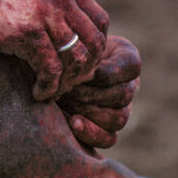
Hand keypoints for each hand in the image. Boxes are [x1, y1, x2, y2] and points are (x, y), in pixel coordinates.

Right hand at [0, 0, 108, 101]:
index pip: (100, 22)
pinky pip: (52, 69)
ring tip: (52, 91)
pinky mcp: (26, 32)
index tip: (79, 65)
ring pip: (76, 59)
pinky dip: (49, 87)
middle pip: (94, 43)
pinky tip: (38, 93)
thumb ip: (53, 1)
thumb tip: (75, 31)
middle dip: (85, 70)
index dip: (95, 48)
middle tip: (69, 85)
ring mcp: (43, 11)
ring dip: (68, 82)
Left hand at [57, 34, 140, 148]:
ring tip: (65, 101)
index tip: (81, 70)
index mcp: (127, 60)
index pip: (131, 67)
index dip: (105, 72)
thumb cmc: (58, 45)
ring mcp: (120, 109)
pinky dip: (91, 133)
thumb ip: (79, 43)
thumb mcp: (71, 38)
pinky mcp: (107, 130)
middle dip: (90, 92)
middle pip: (123, 95)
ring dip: (89, 110)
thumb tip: (75, 54)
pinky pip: (109, 139)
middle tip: (65, 87)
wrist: (47, 65)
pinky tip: (73, 123)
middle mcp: (128, 86)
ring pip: (119, 118)